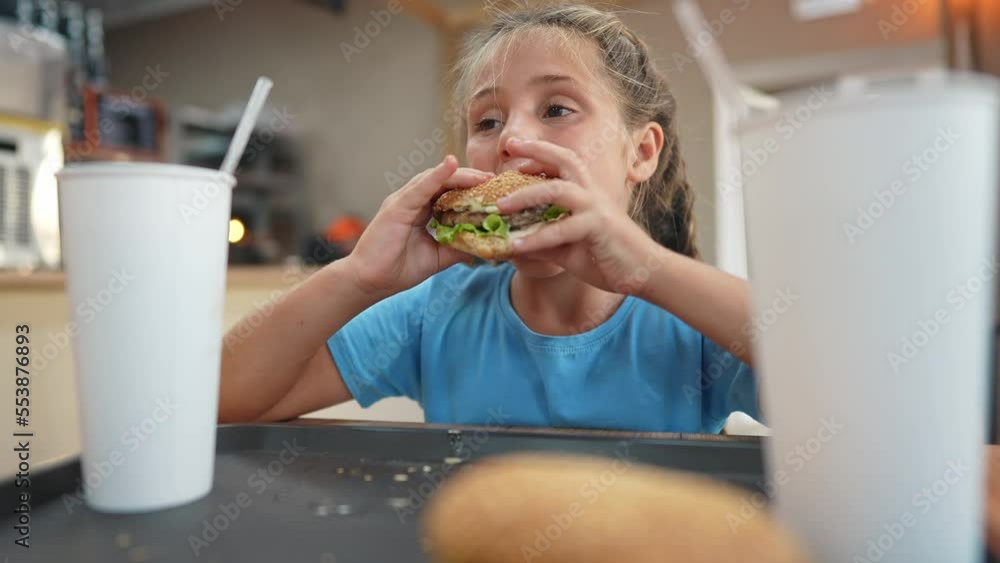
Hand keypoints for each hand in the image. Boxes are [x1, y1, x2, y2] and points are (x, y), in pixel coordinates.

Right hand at [347, 156, 492, 295]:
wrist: (370, 282)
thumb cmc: (397, 269)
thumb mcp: (436, 257)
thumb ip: (455, 247)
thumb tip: (480, 246)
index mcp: (419, 210)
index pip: (447, 192)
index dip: (469, 188)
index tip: (492, 189)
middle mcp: (411, 201)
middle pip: (443, 182)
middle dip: (468, 179)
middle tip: (492, 179)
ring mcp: (402, 201)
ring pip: (434, 181)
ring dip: (459, 175)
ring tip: (481, 176)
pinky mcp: (396, 207)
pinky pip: (420, 188)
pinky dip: (436, 176)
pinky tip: (451, 166)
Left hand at [496, 138, 666, 295]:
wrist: (644, 273)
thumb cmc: (608, 257)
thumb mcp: (569, 249)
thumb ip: (545, 242)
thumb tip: (515, 244)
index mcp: (587, 192)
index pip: (564, 161)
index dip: (540, 151)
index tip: (514, 147)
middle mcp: (592, 193)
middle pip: (564, 160)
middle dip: (535, 151)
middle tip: (508, 146)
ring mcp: (596, 208)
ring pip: (557, 190)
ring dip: (525, 195)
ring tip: (499, 206)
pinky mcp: (598, 228)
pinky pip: (561, 230)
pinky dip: (537, 238)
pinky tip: (516, 246)